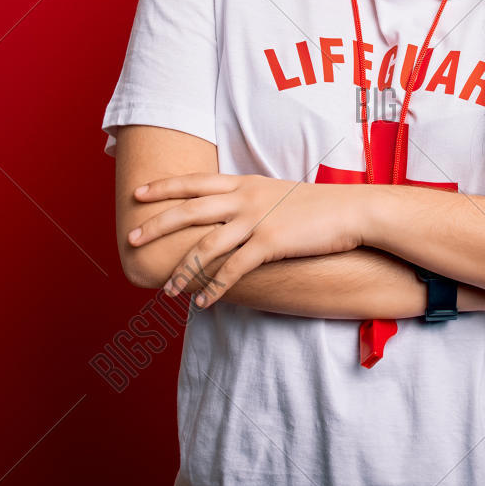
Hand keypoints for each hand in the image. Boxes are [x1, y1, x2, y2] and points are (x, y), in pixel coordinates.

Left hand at [127, 174, 361, 305]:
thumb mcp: (277, 192)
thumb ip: (250, 197)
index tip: (138, 194)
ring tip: (165, 290)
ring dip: (182, 270)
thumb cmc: (317, 204)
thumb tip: (229, 209)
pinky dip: (215, 288)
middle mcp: (245, 199)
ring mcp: (257, 220)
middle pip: (190, 211)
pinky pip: (234, 270)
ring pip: (206, 246)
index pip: (195, 182)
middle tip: (132, 238)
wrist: (352, 210)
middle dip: (157, 225)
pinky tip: (202, 303)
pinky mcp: (271, 243)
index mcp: (245, 183)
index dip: (164, 188)